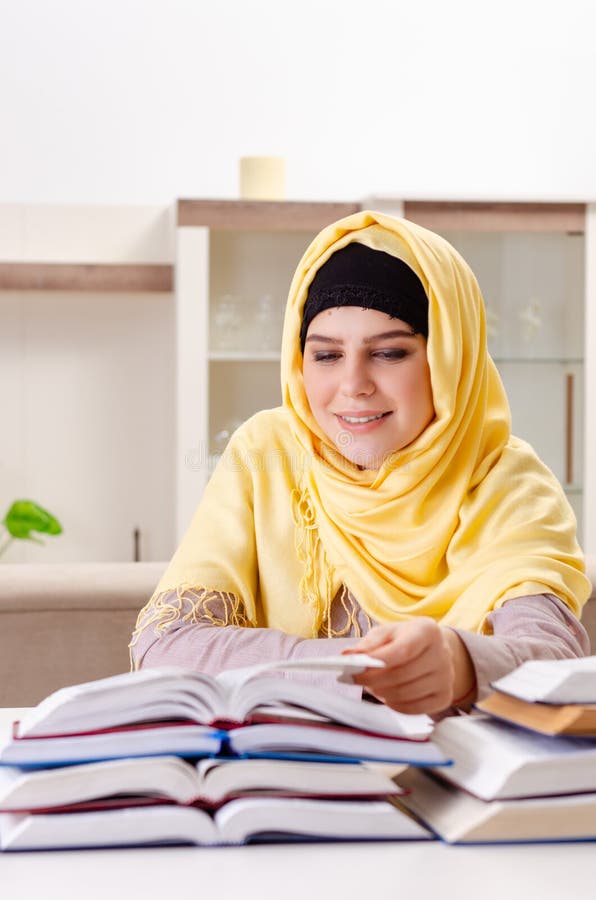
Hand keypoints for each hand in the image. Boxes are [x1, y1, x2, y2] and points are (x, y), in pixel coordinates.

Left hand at [343, 618, 475, 714]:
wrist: (432, 650)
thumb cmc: (404, 640)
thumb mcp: (386, 634)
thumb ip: (368, 645)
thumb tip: (347, 657)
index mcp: (428, 631)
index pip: (403, 650)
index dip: (377, 662)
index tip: (354, 669)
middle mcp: (442, 653)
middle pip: (403, 675)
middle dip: (374, 680)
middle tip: (357, 680)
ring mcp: (447, 677)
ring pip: (406, 694)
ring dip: (382, 693)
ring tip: (372, 686)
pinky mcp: (445, 697)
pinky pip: (413, 709)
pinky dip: (394, 705)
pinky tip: (387, 695)